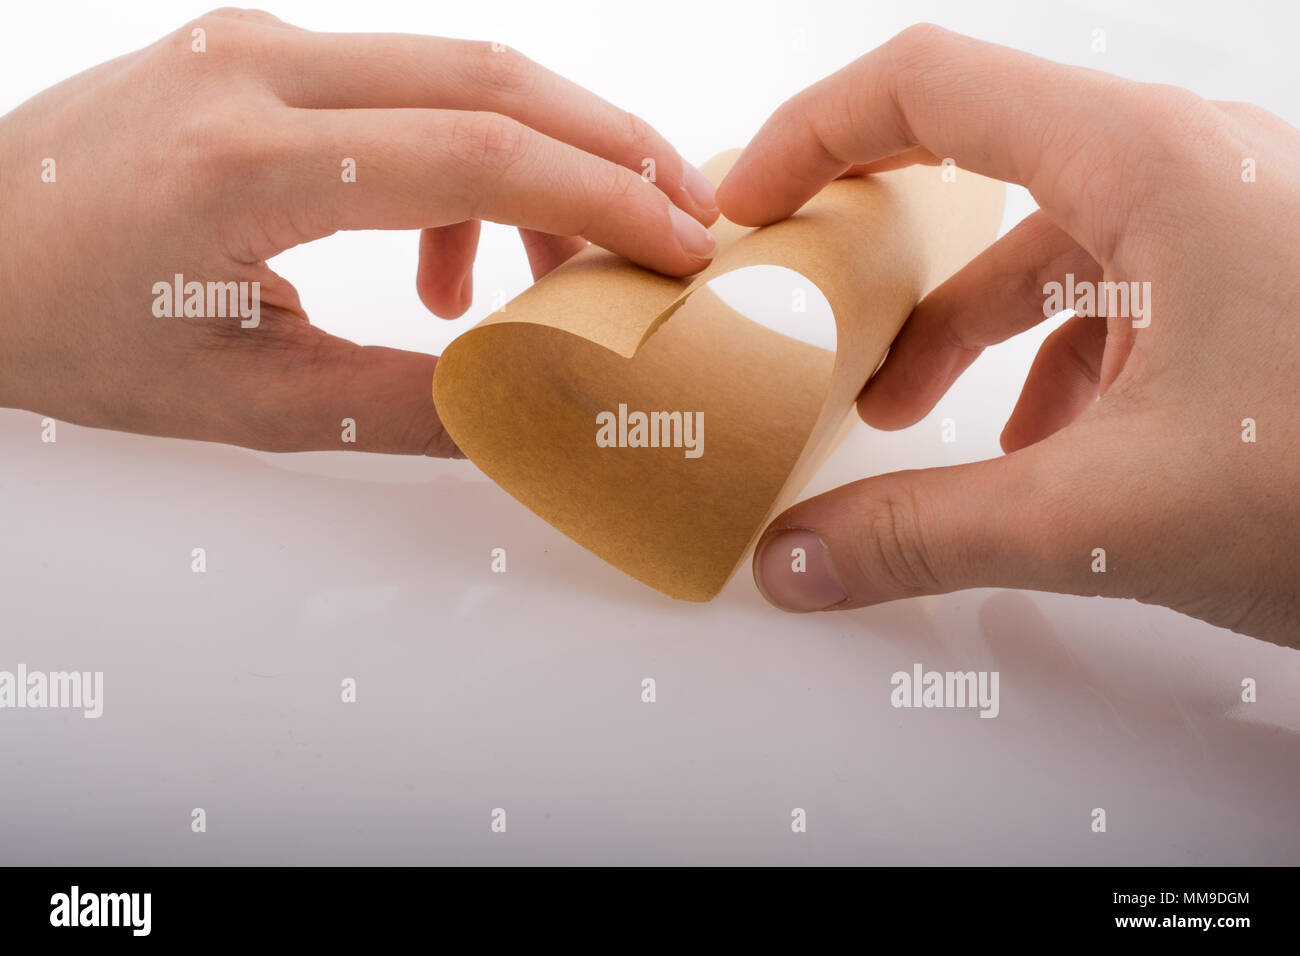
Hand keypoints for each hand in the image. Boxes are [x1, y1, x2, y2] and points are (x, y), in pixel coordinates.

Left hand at [0, 8, 717, 455]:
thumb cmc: (66, 331)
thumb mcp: (246, 401)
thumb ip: (409, 404)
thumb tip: (532, 411)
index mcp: (249, 160)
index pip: (481, 151)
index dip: (608, 197)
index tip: (684, 246)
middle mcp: (255, 68)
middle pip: (495, 78)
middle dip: (613, 150)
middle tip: (683, 222)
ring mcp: (253, 42)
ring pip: (460, 72)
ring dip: (541, 165)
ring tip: (547, 280)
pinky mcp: (254, 49)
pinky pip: (403, 86)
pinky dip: (462, 165)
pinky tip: (445, 263)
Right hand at [721, 25, 1299, 643]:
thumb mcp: (1112, 512)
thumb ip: (928, 536)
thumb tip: (805, 558)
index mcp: (1149, 167)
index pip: (928, 85)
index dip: (810, 133)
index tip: (749, 203)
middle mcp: (1189, 172)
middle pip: (980, 161)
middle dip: (875, 243)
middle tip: (803, 303)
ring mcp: (1228, 230)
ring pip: (1047, 246)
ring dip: (955, 325)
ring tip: (895, 409)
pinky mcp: (1251, 292)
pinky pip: (1115, 299)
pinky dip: (1046, 366)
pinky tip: (1039, 443)